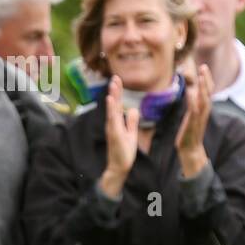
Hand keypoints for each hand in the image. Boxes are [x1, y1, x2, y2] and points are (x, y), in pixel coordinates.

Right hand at [100, 75, 137, 197]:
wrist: (119, 167)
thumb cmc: (124, 152)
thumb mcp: (131, 134)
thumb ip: (131, 122)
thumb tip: (133, 109)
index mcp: (116, 122)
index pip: (117, 104)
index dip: (117, 92)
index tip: (117, 80)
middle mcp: (112, 123)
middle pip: (114, 104)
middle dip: (115, 90)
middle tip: (115, 77)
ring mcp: (112, 128)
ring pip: (112, 109)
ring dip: (113, 96)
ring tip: (113, 85)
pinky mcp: (114, 134)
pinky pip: (113, 120)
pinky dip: (111, 110)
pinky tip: (111, 101)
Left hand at [175, 62, 211, 177]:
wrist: (190, 150)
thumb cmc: (189, 132)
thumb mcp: (192, 115)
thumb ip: (193, 104)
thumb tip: (191, 92)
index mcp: (203, 109)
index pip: (207, 91)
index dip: (206, 80)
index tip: (204, 67)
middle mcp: (203, 112)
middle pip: (208, 93)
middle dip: (206, 80)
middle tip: (204, 66)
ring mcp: (199, 118)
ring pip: (204, 100)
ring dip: (203, 88)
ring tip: (201, 76)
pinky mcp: (193, 125)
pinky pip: (194, 111)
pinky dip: (193, 102)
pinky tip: (191, 93)